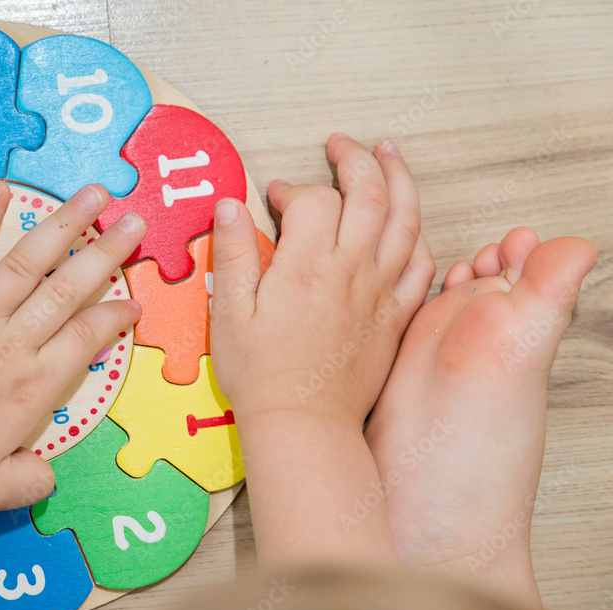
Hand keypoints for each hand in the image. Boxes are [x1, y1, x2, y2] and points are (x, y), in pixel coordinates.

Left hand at [0, 181, 144, 511]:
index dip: (117, 316)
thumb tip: (48, 477)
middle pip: (70, 288)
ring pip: (28, 262)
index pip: (88, 337)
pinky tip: (0, 190)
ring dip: (63, 225)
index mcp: (34, 386)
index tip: (134, 301)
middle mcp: (13, 342)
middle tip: (135, 221)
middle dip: (108, 251)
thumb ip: (31, 482)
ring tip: (92, 194)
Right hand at [209, 133, 434, 429]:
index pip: (313, 200)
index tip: (276, 198)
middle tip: (341, 144)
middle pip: (369, 193)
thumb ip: (233, 254)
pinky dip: (417, 236)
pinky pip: (421, 265)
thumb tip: (229, 206)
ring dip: (400, 179)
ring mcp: (380, 293)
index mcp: (307, 266)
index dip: (293, 189)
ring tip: (390, 155)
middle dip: (356, 158)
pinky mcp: (394, 317)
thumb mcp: (229, 313)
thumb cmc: (261, 375)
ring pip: (405, 219)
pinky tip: (408, 226)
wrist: (304, 424)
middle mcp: (351, 271)